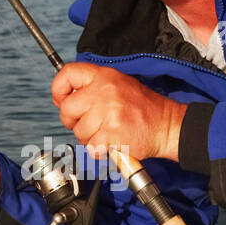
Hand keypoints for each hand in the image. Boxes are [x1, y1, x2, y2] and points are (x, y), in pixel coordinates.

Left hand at [50, 63, 185, 161]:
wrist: (166, 125)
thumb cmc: (142, 108)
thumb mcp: (118, 84)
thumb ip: (92, 87)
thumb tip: (65, 97)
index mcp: (104, 76)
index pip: (67, 74)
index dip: (59, 90)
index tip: (62, 100)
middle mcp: (104, 92)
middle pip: (67, 108)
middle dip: (72, 121)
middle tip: (87, 124)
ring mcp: (108, 113)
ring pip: (78, 131)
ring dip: (88, 138)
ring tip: (105, 133)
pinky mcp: (112, 134)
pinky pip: (91, 147)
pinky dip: (99, 150)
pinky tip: (111, 143)